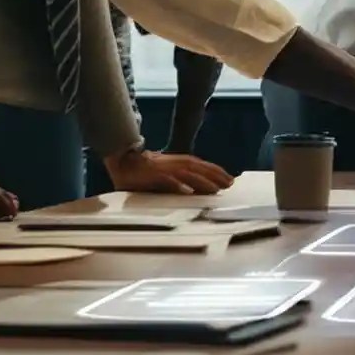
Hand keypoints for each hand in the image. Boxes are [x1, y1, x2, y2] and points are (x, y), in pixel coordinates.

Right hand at [104, 149, 233, 194]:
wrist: (123, 161)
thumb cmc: (146, 170)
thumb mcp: (168, 172)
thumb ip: (183, 177)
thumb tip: (198, 187)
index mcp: (180, 162)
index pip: (203, 166)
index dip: (217, 172)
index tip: (230, 180)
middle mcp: (175, 163)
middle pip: (200, 169)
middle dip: (216, 177)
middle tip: (230, 185)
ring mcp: (165, 169)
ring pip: (188, 174)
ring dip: (203, 181)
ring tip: (216, 189)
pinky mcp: (153, 175)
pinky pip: (167, 181)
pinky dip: (178, 185)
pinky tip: (188, 192)